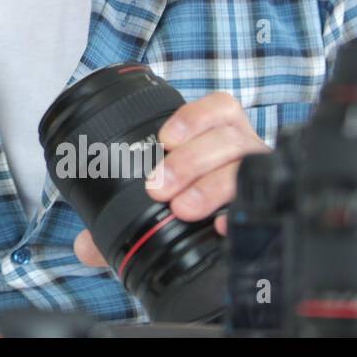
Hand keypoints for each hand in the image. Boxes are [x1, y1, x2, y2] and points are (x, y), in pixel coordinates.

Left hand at [74, 91, 269, 267]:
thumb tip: (84, 247)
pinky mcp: (273, 205)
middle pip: (228, 139)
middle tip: (158, 188)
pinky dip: (240, 213)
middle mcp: (245, 152)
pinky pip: (266, 203)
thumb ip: (116, 225)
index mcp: (218, 137)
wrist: (232, 244)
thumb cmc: (191, 210)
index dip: (193, 117)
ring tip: (183, 208)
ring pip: (246, 164)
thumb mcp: (153, 209)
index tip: (162, 140)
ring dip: (209, 185)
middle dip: (189, 160)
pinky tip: (222, 227)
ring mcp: (261, 177)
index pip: (218, 109)